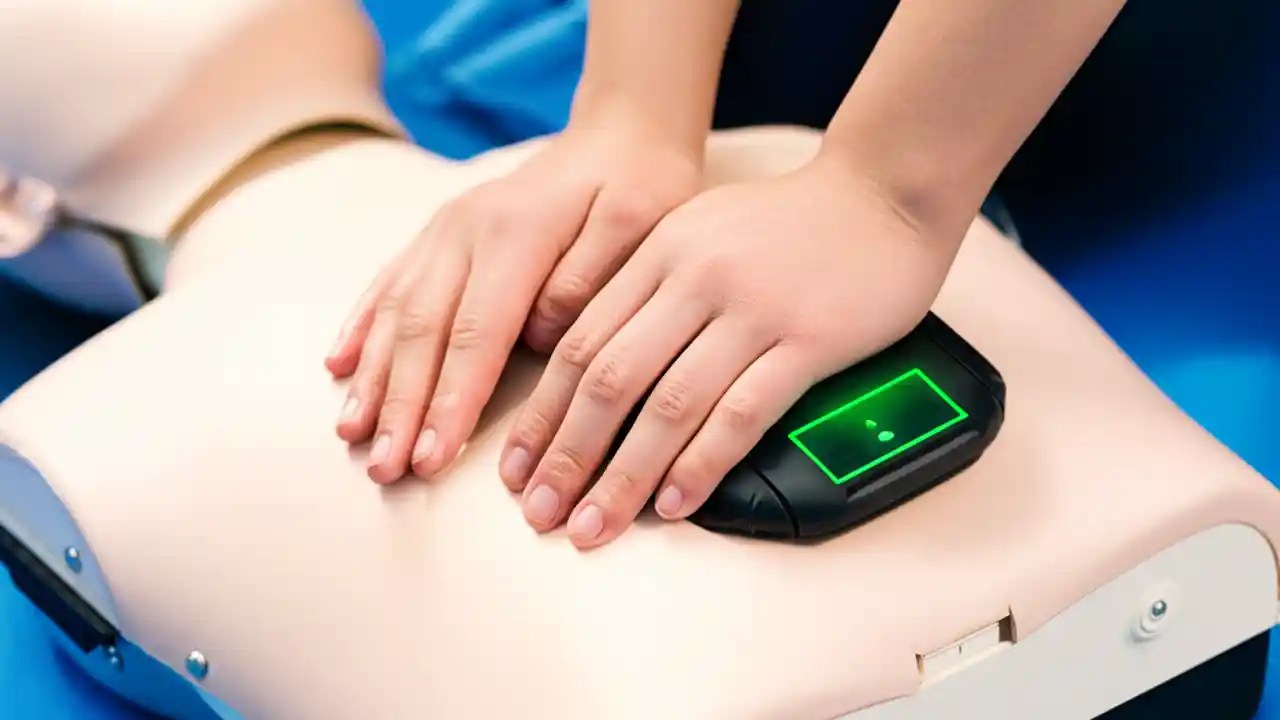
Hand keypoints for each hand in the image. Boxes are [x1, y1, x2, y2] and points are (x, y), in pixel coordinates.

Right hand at [326, 123, 701, 483]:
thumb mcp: (638, 223)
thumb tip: (538, 334)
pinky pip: (388, 282)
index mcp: (515, 235)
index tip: (431, 459)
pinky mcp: (437, 235)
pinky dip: (360, 325)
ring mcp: (444, 231)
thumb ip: (587, 278)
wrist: (619, 134)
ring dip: (372, 377)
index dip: (449, 401)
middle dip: (399, 406)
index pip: (475, 335)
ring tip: (352, 435)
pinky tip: (338, 365)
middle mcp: (465, 231)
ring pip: (396, 312)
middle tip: (384, 468)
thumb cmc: (639, 188)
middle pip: (422, 332)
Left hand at [500, 153, 965, 547]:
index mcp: (659, 252)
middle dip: (567, 455)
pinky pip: (743, 411)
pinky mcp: (808, 339)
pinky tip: (675, 503)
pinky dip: (702, 463)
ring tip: (594, 525)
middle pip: (610, 380)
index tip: (518, 469)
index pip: (580, 344)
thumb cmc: (790, 220)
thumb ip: (647, 284)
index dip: (543, 414)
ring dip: (623, 475)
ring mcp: (751, 310)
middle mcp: (694, 279)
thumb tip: (595, 367)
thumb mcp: (699, 229)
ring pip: (669, 405)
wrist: (883, 191)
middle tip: (541, 513)